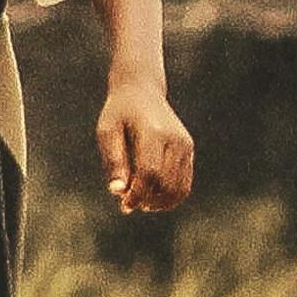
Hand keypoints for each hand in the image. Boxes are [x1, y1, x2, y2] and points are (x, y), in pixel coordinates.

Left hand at [97, 82, 194, 213]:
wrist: (141, 91)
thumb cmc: (119, 113)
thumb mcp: (107, 131)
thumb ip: (113, 160)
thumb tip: (118, 191)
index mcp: (154, 132)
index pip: (150, 172)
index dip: (137, 193)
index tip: (124, 204)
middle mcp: (174, 139)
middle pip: (166, 184)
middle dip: (147, 200)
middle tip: (128, 204)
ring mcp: (185, 144)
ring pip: (179, 188)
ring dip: (160, 203)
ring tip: (141, 203)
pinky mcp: (189, 149)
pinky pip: (185, 183)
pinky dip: (170, 197)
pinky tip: (152, 198)